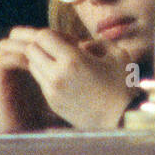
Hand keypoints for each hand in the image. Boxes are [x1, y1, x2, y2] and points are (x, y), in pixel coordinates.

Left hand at [0, 26, 136, 130]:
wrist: (121, 120)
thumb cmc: (123, 85)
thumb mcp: (117, 54)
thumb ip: (96, 43)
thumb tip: (80, 45)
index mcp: (73, 60)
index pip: (43, 37)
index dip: (52, 34)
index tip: (66, 39)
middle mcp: (57, 75)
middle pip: (32, 51)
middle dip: (43, 46)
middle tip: (60, 50)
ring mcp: (52, 91)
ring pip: (33, 66)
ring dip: (43, 61)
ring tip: (64, 65)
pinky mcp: (53, 103)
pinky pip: (42, 82)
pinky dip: (49, 76)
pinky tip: (68, 79)